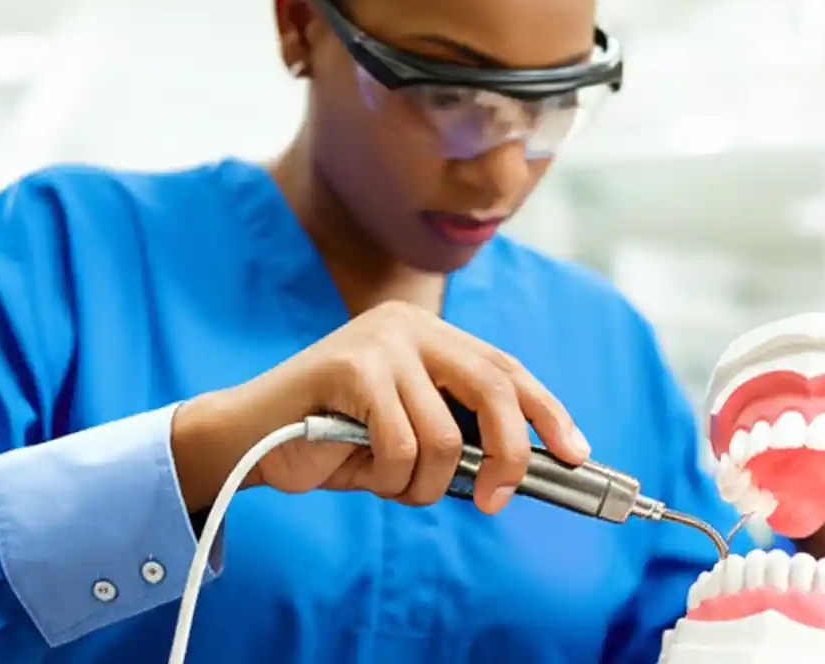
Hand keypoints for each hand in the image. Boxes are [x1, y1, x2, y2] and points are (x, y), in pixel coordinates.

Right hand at [171, 301, 589, 514]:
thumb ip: (458, 436)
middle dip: (509, 454)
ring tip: (391, 482)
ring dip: (424, 483)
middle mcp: (411, 325)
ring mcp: (381, 340)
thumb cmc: (334, 442)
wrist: (249, 441)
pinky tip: (360, 468)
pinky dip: (390, 477)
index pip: (506, 369)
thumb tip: (520, 469)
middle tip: (499, 499)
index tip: (575, 451)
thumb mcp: (411, 435)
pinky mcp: (351, 365)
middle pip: (494, 390)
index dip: (546, 411)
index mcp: (430, 334)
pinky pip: (402, 445)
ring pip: (443, 436)